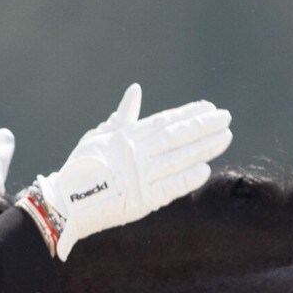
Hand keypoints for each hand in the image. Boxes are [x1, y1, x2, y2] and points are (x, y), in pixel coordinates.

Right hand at [18, 84, 230, 259]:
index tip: (210, 108)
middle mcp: (136, 153)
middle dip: (203, 127)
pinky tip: (205, 169)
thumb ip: (123, 115)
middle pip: (176, 136)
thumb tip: (136, 90)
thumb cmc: (81, 167)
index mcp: (127, 136)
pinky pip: (169, 188)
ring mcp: (139, 176)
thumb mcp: (100, 135)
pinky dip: (187, 178)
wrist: (65, 202)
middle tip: (226, 118)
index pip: (164, 121)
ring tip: (225, 138)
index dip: (188, 114)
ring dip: (203, 148)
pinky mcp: (141, 200)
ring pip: (178, 158)